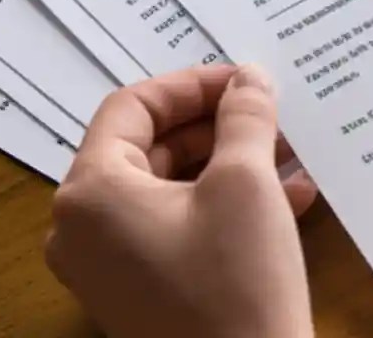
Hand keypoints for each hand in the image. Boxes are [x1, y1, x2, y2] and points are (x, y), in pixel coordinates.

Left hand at [45, 64, 318, 337]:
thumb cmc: (237, 287)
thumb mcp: (246, 186)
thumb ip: (245, 118)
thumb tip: (249, 79)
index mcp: (90, 192)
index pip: (132, 108)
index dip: (192, 85)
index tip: (245, 80)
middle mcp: (84, 227)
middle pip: (149, 148)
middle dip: (216, 126)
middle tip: (271, 112)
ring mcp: (109, 265)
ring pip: (169, 189)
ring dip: (229, 164)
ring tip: (289, 151)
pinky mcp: (140, 292)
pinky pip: (176, 228)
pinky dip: (224, 206)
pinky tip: (289, 198)